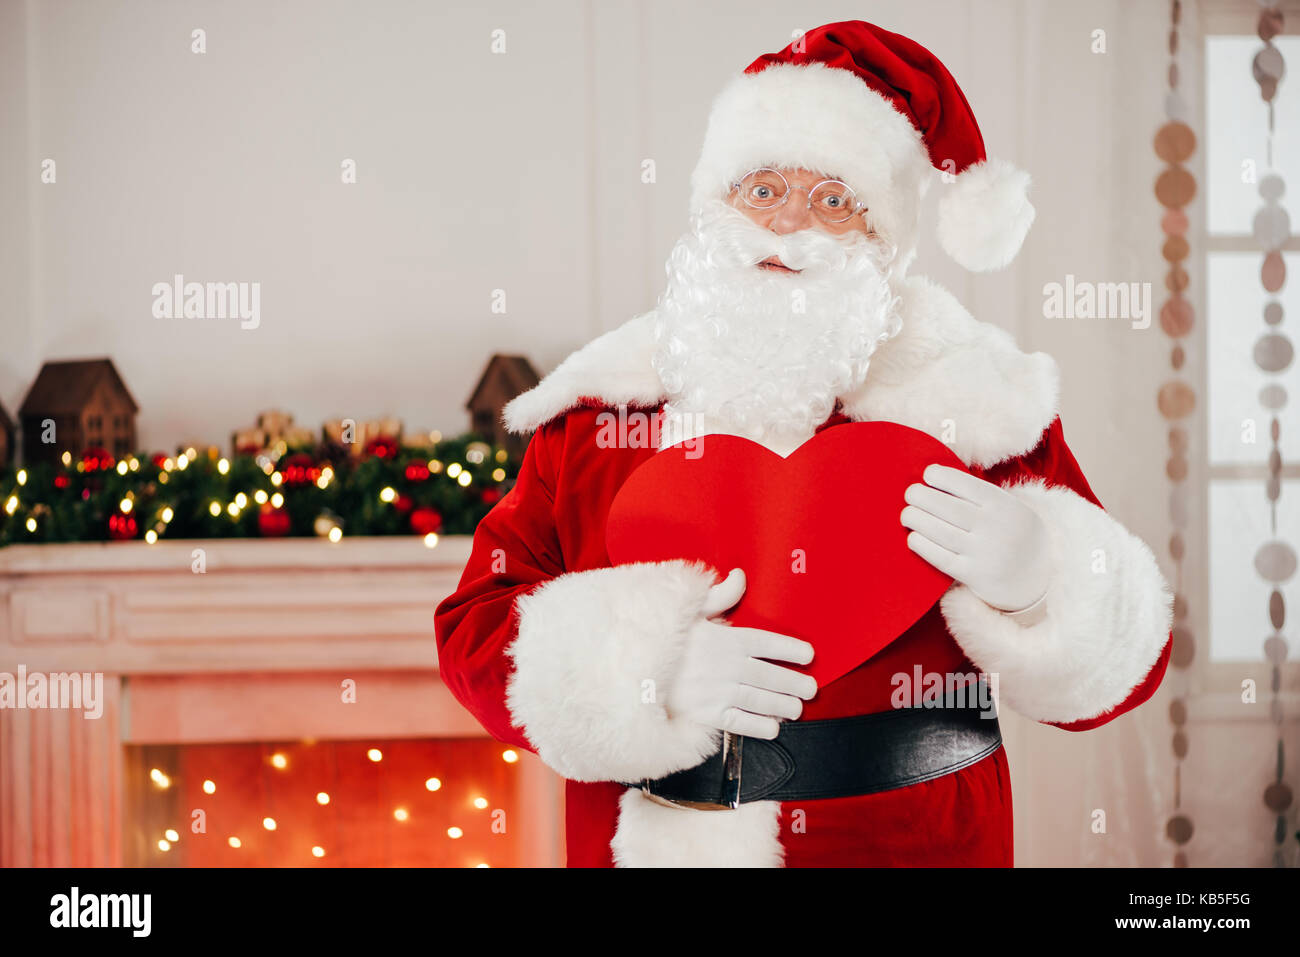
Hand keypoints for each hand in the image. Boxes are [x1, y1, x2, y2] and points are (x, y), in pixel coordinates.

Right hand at [662, 567, 818, 739]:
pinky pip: (739, 722)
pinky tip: (774, 728)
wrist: (628, 671)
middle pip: (770, 675)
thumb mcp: (686, 608)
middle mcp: (726, 666)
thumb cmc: (658, 637)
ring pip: (760, 700)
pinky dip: (759, 726)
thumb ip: (718, 594)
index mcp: (725, 638)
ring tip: (797, 708)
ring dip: (783, 705)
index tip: (809, 656)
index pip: (768, 644)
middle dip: (794, 682)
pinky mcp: (705, 715)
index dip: (792, 650)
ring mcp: (717, 692)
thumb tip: (741, 576)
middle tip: (812, 689)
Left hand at [900, 465, 1050, 613]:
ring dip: (916, 520)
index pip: (966, 485)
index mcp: (1005, 506)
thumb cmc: (1014, 535)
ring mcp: (985, 553)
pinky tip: (913, 538)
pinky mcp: (974, 576)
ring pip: (940, 532)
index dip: (941, 476)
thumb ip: (981, 497)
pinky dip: (922, 545)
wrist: (1040, 578)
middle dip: (922, 497)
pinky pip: (940, 558)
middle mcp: (996, 528)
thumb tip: (936, 480)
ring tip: (906, 514)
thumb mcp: (1011, 509)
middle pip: (948, 508)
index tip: (927, 474)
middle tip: (910, 494)